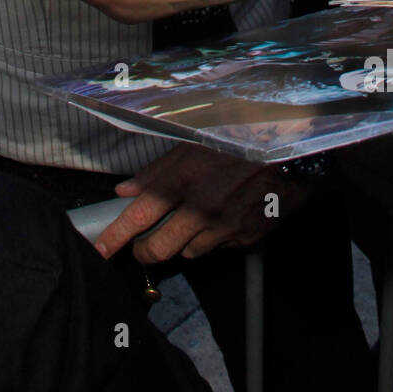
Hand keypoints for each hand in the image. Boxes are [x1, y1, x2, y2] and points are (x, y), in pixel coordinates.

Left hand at [94, 144, 309, 264]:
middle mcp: (202, 208)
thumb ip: (156, 171)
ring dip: (183, 242)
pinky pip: (219, 248)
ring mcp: (226, 227)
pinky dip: (214, 238)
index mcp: (183, 180)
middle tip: (142, 245)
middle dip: (144, 251)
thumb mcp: (191, 144)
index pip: (137, 217)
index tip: (101, 250)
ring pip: (188, 253)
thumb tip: (125, 191)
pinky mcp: (246, 238)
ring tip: (194, 218)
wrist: (291, 149)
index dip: (114, 238)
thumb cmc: (238, 138)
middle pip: (158, 250)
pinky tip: (223, 215)